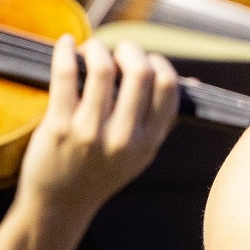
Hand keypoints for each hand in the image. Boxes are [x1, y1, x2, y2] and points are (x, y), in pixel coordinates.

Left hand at [15, 35, 182, 233]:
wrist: (60, 205)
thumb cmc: (100, 173)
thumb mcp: (140, 153)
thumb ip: (161, 120)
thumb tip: (191, 82)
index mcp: (149, 141)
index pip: (168, 86)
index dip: (158, 63)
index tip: (144, 60)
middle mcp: (124, 138)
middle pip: (140, 71)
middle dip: (129, 49)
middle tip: (117, 51)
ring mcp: (90, 132)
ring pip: (102, 68)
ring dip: (97, 48)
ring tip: (91, 49)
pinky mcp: (58, 127)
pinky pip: (65, 75)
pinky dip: (66, 51)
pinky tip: (66, 45)